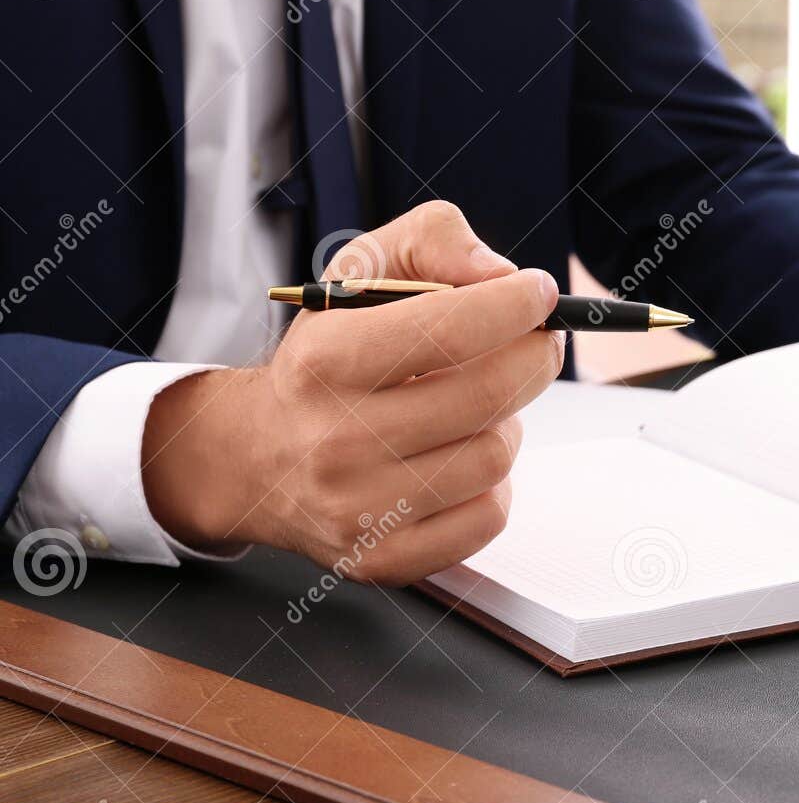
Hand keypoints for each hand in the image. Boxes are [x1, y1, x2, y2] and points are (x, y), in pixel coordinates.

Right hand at [141, 201, 563, 584]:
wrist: (255, 458)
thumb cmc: (326, 358)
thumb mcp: (358, 274)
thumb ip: (432, 242)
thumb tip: (501, 275)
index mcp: (325, 360)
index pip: (449, 330)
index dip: (514, 307)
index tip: (538, 294)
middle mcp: (336, 439)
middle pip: (488, 395)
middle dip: (534, 358)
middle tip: (539, 343)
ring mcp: (358, 509)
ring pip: (496, 456)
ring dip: (508, 421)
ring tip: (478, 406)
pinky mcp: (382, 560)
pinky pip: (489, 516)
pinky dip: (494, 482)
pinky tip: (462, 457)